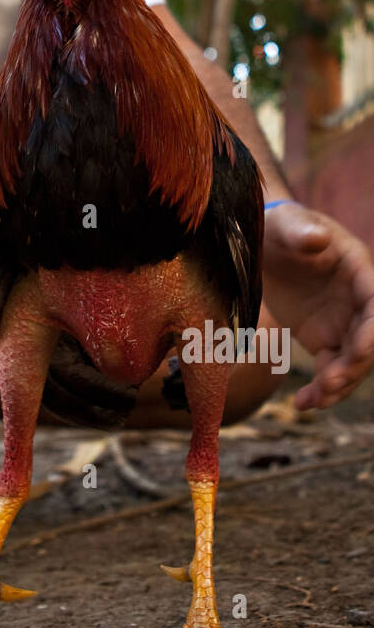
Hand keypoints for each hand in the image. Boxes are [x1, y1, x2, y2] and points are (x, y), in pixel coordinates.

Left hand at [262, 202, 373, 409]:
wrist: (263, 243)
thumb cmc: (280, 226)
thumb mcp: (287, 224)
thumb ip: (302, 232)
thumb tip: (317, 238)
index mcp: (359, 271)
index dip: (373, 331)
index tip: (359, 351)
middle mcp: (358, 301)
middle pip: (368, 341)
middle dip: (353, 365)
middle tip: (328, 383)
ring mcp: (342, 323)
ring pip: (352, 362)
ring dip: (338, 385)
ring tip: (312, 401)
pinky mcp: (322, 338)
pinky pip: (330, 369)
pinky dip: (321, 389)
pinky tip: (303, 403)